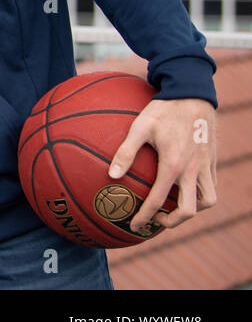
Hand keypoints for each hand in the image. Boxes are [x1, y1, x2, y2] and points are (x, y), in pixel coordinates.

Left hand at [108, 97, 217, 232]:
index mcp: (173, 165)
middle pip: (189, 211)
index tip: (134, 226)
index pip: (158, 201)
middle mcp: (192, 170)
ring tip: (173, 206)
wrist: (192, 95)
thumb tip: (110, 175)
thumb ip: (125, 152)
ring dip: (191, 208)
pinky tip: (184, 187)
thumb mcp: (139, 127)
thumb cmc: (163, 110)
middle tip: (156, 219)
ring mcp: (205, 166)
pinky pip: (211, 186)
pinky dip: (200, 194)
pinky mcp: (212, 161)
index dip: (145, 217)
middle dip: (172, 222)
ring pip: (207, 201)